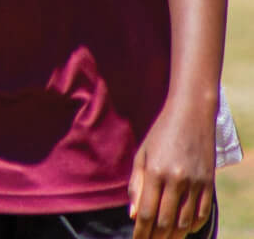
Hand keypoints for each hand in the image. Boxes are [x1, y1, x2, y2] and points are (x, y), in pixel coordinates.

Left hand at [129, 99, 216, 238]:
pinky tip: (183, 230)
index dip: (141, 232)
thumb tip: (134, 215)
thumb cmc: (160, 134)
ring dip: (173, 236)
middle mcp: (176, 180)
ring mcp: (195, 182)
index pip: (147, 213)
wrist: (191, 115)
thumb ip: (137, 186)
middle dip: (156, 238)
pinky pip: (201, 213)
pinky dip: (192, 225)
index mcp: (155, 172)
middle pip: (165, 221)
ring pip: (184, 221)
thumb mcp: (142, 155)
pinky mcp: (209, 183)